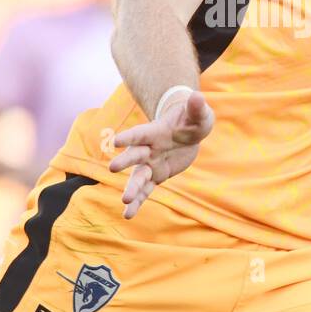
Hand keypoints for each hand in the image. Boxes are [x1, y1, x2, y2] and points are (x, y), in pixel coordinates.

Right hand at [108, 90, 213, 217]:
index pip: (141, 134)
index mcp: (156, 132)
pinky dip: (137, 202)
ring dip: (132, 188)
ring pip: (138, 177)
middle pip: (135, 156)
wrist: (186, 134)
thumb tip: (197, 96)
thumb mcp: (198, 115)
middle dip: (125, 162)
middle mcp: (149, 149)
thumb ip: (196, 108)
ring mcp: (151, 163)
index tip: (115, 141)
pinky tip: (128, 214)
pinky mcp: (156, 176)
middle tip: (112, 169)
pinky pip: (146, 190)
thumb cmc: (191, 121)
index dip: (129, 137)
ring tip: (124, 202)